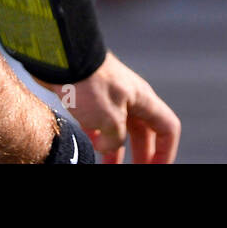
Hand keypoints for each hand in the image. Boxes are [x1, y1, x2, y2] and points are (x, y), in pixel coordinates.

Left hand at [33, 52, 179, 163]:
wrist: (60, 57)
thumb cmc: (89, 82)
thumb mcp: (110, 119)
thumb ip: (115, 140)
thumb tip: (107, 149)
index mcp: (142, 100)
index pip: (167, 128)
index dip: (165, 151)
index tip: (156, 169)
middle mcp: (129, 98)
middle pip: (143, 131)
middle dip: (141, 154)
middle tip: (136, 170)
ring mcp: (108, 96)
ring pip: (118, 129)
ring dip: (116, 150)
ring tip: (108, 166)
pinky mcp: (87, 97)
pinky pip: (97, 122)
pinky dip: (96, 137)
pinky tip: (90, 146)